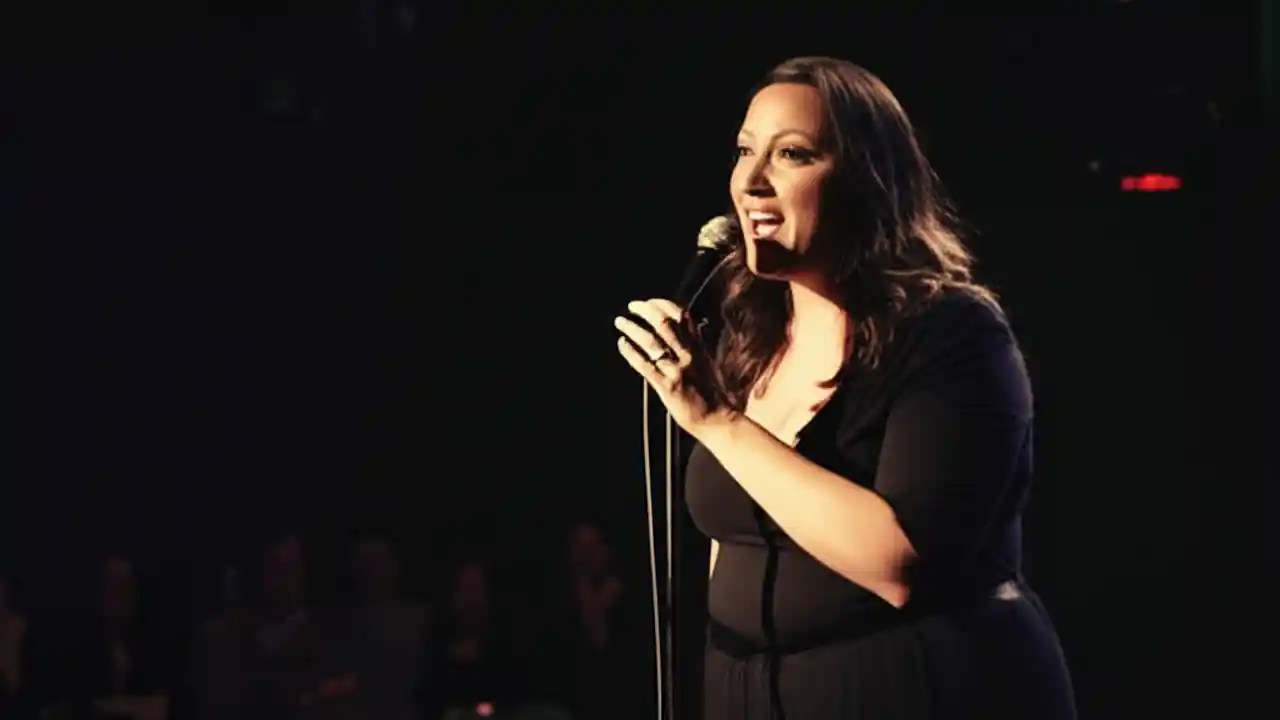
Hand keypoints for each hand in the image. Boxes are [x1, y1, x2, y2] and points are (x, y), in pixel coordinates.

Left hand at [614, 299, 727, 435]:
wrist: (716, 419)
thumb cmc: (711, 392)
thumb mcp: (707, 361)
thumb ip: (697, 343)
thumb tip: (695, 325)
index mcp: (698, 347)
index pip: (681, 316)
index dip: (663, 304)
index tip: (650, 301)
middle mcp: (687, 355)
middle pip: (664, 324)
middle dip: (645, 311)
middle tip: (632, 306)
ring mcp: (677, 370)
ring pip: (652, 342)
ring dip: (633, 329)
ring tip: (620, 322)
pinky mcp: (667, 387)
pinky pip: (645, 366)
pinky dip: (631, 353)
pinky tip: (622, 344)